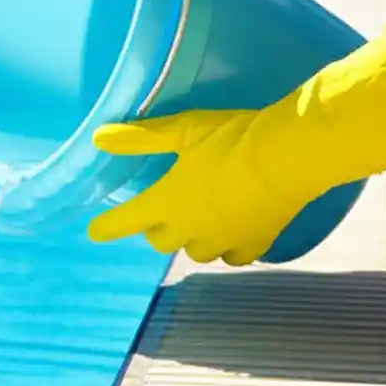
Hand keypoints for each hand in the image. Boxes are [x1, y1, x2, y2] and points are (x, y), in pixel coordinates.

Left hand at [87, 16, 385, 264]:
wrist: (290, 156)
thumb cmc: (233, 137)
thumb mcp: (184, 130)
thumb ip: (141, 137)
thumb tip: (100, 138)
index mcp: (167, 201)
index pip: (126, 220)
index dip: (108, 226)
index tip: (95, 231)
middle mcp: (190, 228)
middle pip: (160, 239)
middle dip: (158, 227)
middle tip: (162, 211)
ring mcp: (223, 240)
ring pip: (197, 251)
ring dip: (193, 237)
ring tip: (200, 219)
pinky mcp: (254, 243)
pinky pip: (234, 256)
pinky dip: (229, 247)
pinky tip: (233, 233)